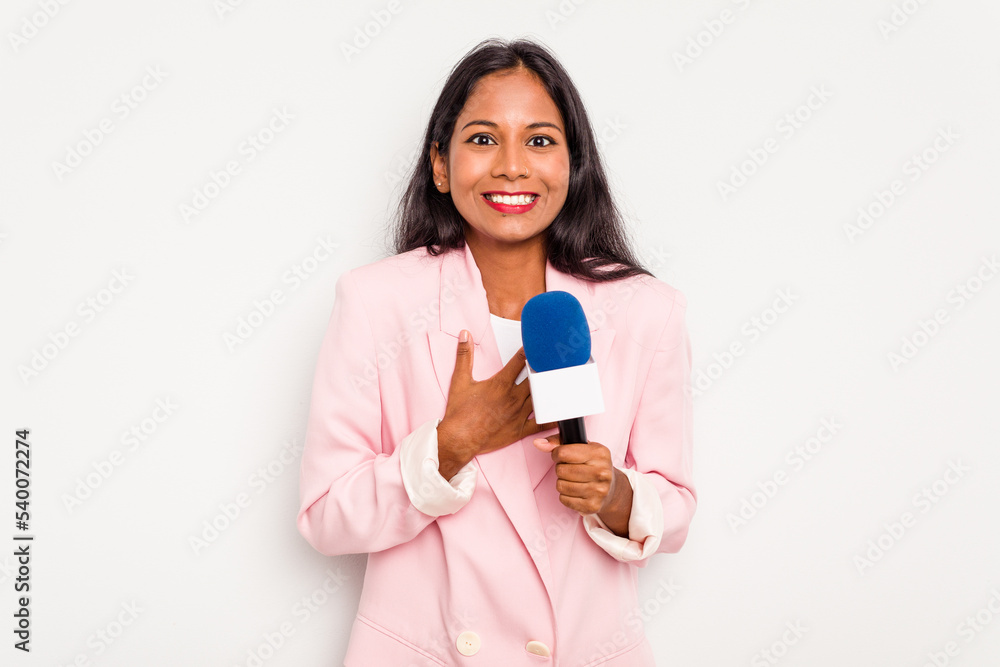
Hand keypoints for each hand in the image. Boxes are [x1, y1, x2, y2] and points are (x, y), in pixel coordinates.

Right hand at [437, 329, 553, 478]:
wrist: (459, 439)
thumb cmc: (459, 412)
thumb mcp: (459, 380)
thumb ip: (464, 356)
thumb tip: (464, 334)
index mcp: (501, 384)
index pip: (519, 361)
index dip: (529, 350)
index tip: (538, 343)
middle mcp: (513, 397)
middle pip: (535, 378)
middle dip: (544, 368)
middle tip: (556, 360)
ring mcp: (519, 414)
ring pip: (541, 398)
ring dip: (550, 390)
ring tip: (563, 381)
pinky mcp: (520, 430)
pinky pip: (540, 424)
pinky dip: (552, 419)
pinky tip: (561, 413)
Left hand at [532, 434, 616, 514]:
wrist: (611, 488)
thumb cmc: (592, 464)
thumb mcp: (582, 447)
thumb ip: (558, 442)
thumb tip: (538, 443)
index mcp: (600, 453)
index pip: (563, 452)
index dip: (557, 454)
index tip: (561, 456)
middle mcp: (602, 472)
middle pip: (561, 470)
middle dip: (561, 469)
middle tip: (570, 469)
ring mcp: (599, 491)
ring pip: (561, 486)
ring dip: (562, 482)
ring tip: (573, 480)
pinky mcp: (593, 506)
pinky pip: (564, 499)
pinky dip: (566, 495)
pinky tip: (576, 491)